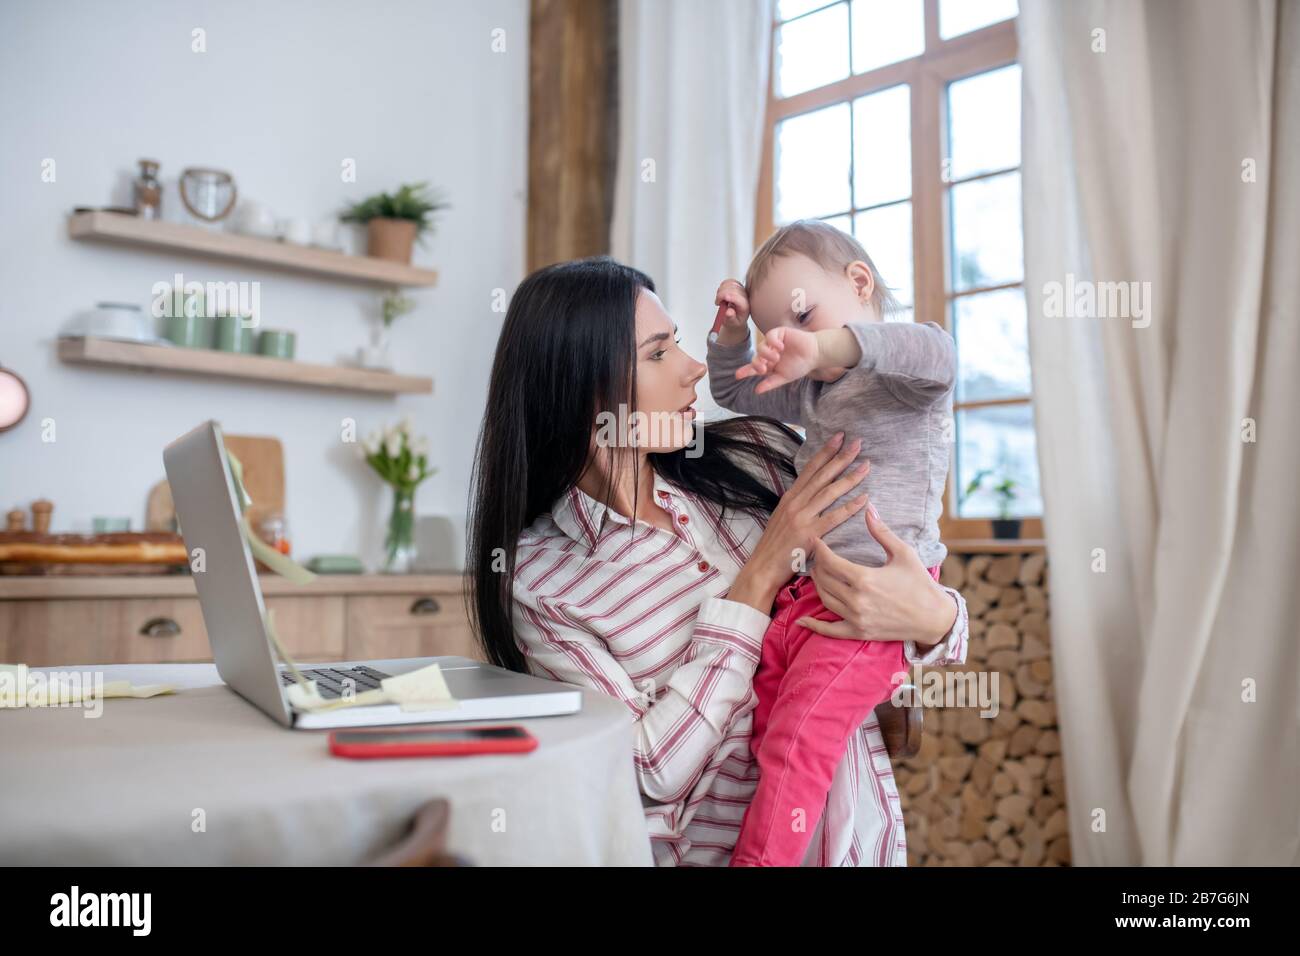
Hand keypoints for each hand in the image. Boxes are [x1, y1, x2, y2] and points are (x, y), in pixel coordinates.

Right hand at [713, 279, 750, 345]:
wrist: (737, 319)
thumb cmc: (734, 321)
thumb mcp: (732, 323)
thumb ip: (730, 318)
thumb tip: (728, 312)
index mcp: (745, 306)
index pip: (736, 297)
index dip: (725, 296)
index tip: (718, 302)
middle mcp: (745, 296)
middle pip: (732, 289)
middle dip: (721, 295)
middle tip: (719, 303)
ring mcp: (742, 290)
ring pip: (730, 283)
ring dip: (721, 290)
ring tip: (721, 299)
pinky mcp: (738, 286)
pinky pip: (729, 281)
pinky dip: (723, 286)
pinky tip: (722, 294)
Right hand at [727, 433, 870, 613]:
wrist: (763, 567)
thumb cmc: (774, 545)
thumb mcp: (781, 517)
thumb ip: (797, 504)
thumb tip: (811, 492)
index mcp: (789, 497)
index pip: (810, 469)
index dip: (825, 452)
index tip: (839, 437)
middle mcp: (796, 503)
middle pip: (823, 475)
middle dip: (841, 457)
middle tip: (858, 442)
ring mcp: (802, 517)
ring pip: (830, 492)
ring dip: (850, 477)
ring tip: (866, 465)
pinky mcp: (810, 533)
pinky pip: (834, 517)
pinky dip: (850, 507)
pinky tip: (864, 498)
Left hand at [735, 326, 819, 393]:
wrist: (815, 353)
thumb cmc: (801, 365)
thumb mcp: (784, 377)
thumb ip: (771, 383)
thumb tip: (756, 391)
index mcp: (769, 364)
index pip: (754, 367)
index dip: (745, 371)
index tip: (737, 375)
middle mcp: (769, 353)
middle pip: (756, 357)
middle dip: (757, 363)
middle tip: (763, 368)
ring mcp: (773, 343)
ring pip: (761, 347)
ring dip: (766, 353)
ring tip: (777, 357)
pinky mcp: (779, 333)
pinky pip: (770, 336)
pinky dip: (772, 342)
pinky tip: (780, 347)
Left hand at [795, 503, 956, 643]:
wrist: (934, 617)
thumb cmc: (920, 583)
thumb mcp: (903, 553)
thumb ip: (881, 532)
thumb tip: (868, 508)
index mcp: (865, 578)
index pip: (830, 562)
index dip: (819, 550)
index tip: (815, 540)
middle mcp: (856, 600)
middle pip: (824, 580)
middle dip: (817, 565)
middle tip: (816, 555)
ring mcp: (856, 618)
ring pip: (824, 600)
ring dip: (816, 586)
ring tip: (816, 573)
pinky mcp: (859, 632)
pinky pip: (830, 631)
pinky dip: (814, 626)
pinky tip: (802, 621)